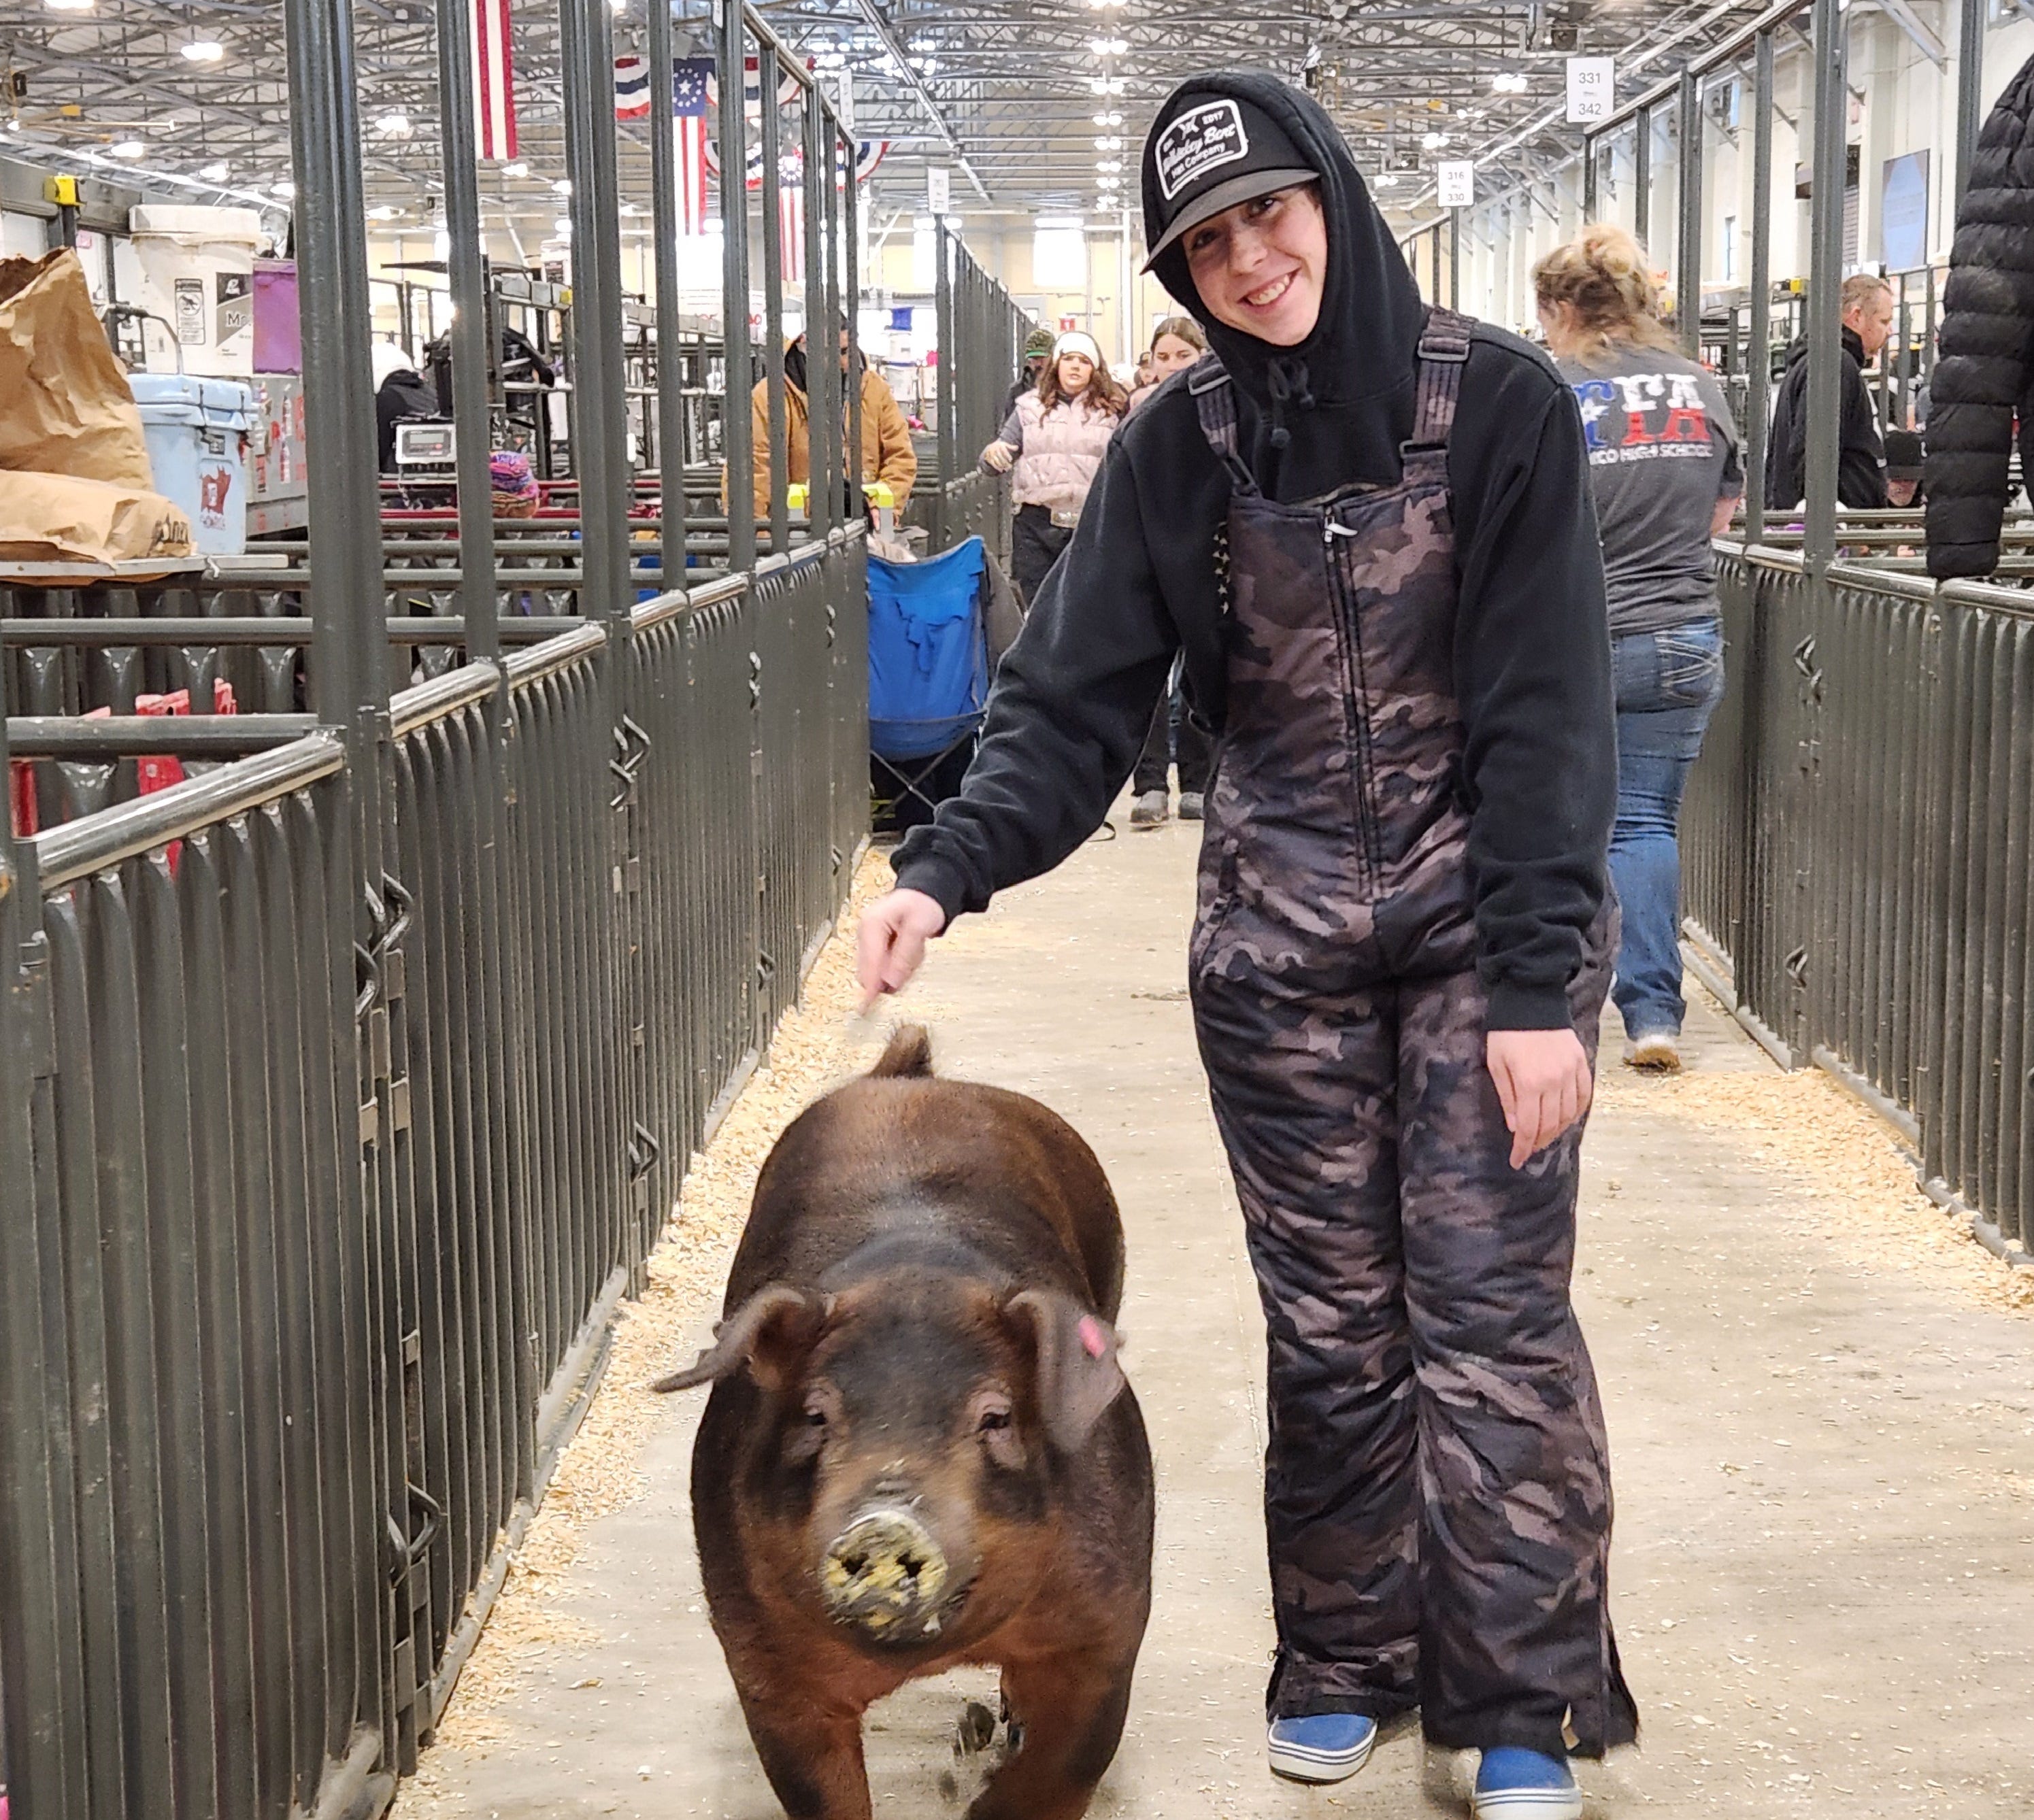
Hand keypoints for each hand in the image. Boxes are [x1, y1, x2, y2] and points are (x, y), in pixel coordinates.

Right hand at [857, 889, 947, 1009]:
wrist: (928, 894)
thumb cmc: (923, 904)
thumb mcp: (918, 929)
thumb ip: (903, 956)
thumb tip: (890, 982)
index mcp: (871, 925)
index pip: (868, 963)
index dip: (870, 986)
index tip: (866, 1006)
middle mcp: (866, 932)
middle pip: (870, 969)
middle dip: (891, 973)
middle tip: (913, 957)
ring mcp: (871, 939)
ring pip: (880, 969)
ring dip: (900, 967)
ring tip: (915, 948)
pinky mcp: (879, 945)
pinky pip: (887, 964)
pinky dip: (902, 963)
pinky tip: (912, 949)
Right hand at [980, 440, 1015, 472]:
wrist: (989, 448)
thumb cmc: (999, 446)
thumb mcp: (1004, 444)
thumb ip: (1011, 446)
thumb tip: (1017, 447)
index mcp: (999, 446)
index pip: (1004, 451)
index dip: (1007, 455)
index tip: (1011, 459)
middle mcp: (995, 450)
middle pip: (1001, 457)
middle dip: (1006, 463)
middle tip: (1010, 467)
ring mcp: (992, 455)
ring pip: (997, 461)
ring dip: (1002, 466)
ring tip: (1007, 469)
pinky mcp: (989, 459)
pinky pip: (993, 464)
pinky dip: (997, 468)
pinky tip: (1001, 470)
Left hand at [1485, 1027, 1592, 1168]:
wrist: (1532, 998)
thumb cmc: (1506, 1032)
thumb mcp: (1497, 1064)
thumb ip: (1507, 1098)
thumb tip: (1516, 1128)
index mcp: (1530, 1083)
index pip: (1529, 1127)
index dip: (1522, 1148)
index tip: (1516, 1161)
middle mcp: (1555, 1081)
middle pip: (1551, 1124)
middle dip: (1539, 1142)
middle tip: (1528, 1150)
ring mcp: (1572, 1072)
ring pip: (1570, 1114)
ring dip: (1557, 1131)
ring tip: (1545, 1137)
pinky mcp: (1582, 1063)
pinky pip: (1584, 1096)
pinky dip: (1577, 1112)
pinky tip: (1567, 1119)